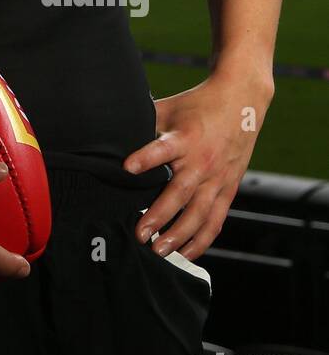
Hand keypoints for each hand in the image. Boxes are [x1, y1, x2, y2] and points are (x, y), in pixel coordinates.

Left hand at [122, 70, 273, 261]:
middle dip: (159, 216)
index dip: (144, 158)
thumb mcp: (168, 108)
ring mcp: (217, 178)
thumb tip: (113, 134)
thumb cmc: (197, 104)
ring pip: (199, 214)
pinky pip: (216, 219)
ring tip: (159, 251)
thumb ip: (144, 124)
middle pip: (180, 193)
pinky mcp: (229, 188)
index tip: (126, 169)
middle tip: (140, 235)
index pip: (161, 149)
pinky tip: (186, 253)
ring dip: (180, 235)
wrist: (242, 101)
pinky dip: (202, 239)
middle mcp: (202, 161)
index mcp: (184, 138)